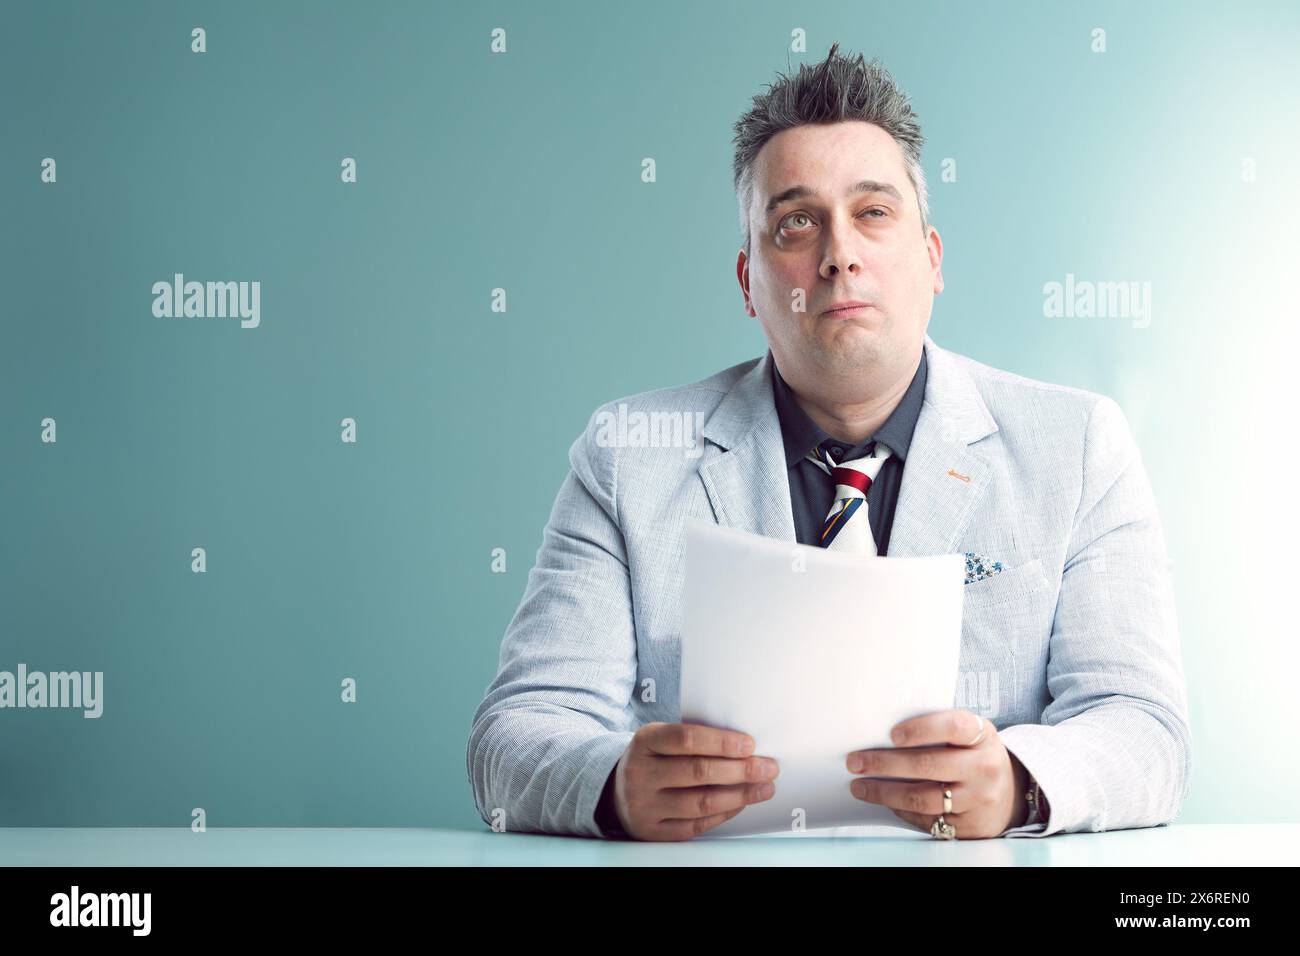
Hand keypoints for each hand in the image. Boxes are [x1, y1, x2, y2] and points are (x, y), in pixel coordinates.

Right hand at [612, 722, 779, 840]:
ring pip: (701, 802)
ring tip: (763, 788)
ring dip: (740, 795)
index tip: (750, 745)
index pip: (687, 738)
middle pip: (699, 772)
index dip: (722, 742)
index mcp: (644, 741)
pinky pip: (697, 825)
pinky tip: (741, 803)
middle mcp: (640, 774)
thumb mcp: (661, 740)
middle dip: (741, 770)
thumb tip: (744, 747)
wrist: (617, 792)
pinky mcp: (654, 831)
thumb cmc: (652, 760)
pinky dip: (724, 814)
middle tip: (768, 768)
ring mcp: (645, 805)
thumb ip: (693, 740)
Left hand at [845, 709, 1026, 838]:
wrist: (1009, 793)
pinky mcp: (972, 826)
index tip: (892, 735)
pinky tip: (887, 802)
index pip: (952, 727)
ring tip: (860, 786)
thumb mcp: (969, 734)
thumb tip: (882, 732)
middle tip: (856, 762)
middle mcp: (985, 767)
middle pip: (928, 765)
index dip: (921, 729)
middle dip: (885, 763)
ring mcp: (980, 799)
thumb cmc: (974, 755)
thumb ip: (938, 729)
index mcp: (982, 735)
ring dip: (884, 792)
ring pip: (923, 798)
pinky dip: (902, 811)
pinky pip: (928, 820)